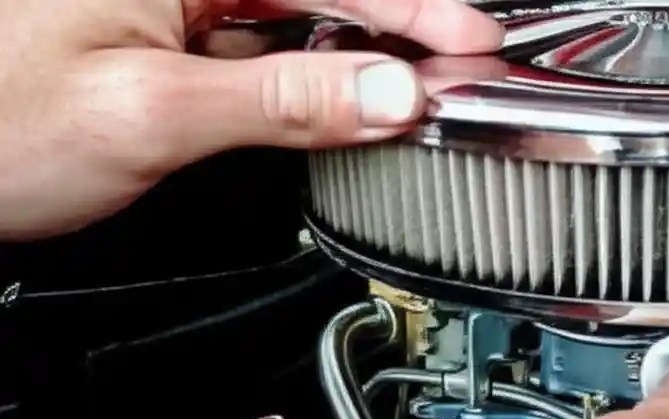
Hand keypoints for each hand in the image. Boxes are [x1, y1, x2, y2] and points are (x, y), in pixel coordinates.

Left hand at [0, 0, 502, 239]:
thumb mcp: (154, 113)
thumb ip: (285, 101)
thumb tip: (390, 93)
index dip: (411, 6)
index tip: (470, 44)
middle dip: (395, 27)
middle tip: (460, 68)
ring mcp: (167, 11)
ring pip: (291, 21)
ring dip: (356, 56)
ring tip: (416, 89)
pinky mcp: (160, 50)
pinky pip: (256, 53)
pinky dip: (307, 80)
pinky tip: (339, 102)